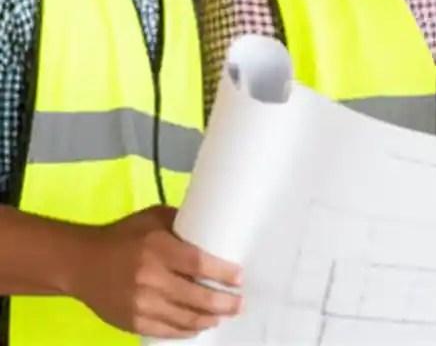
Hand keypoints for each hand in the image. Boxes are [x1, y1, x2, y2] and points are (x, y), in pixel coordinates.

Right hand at [68, 205, 242, 337]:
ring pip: (185, 318)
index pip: (199, 265)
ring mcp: (140, 304)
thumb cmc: (122, 237)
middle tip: (239, 303)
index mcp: (157, 250)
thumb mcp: (152, 219)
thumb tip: (213, 225)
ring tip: (223, 315)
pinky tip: (198, 326)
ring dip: (209, 319)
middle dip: (224, 303)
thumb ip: (182, 222)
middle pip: (197, 297)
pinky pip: (166, 331)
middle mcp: (150, 279)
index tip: (239, 278)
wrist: (80, 263)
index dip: (223, 273)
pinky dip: (186, 331)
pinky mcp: (131, 321)